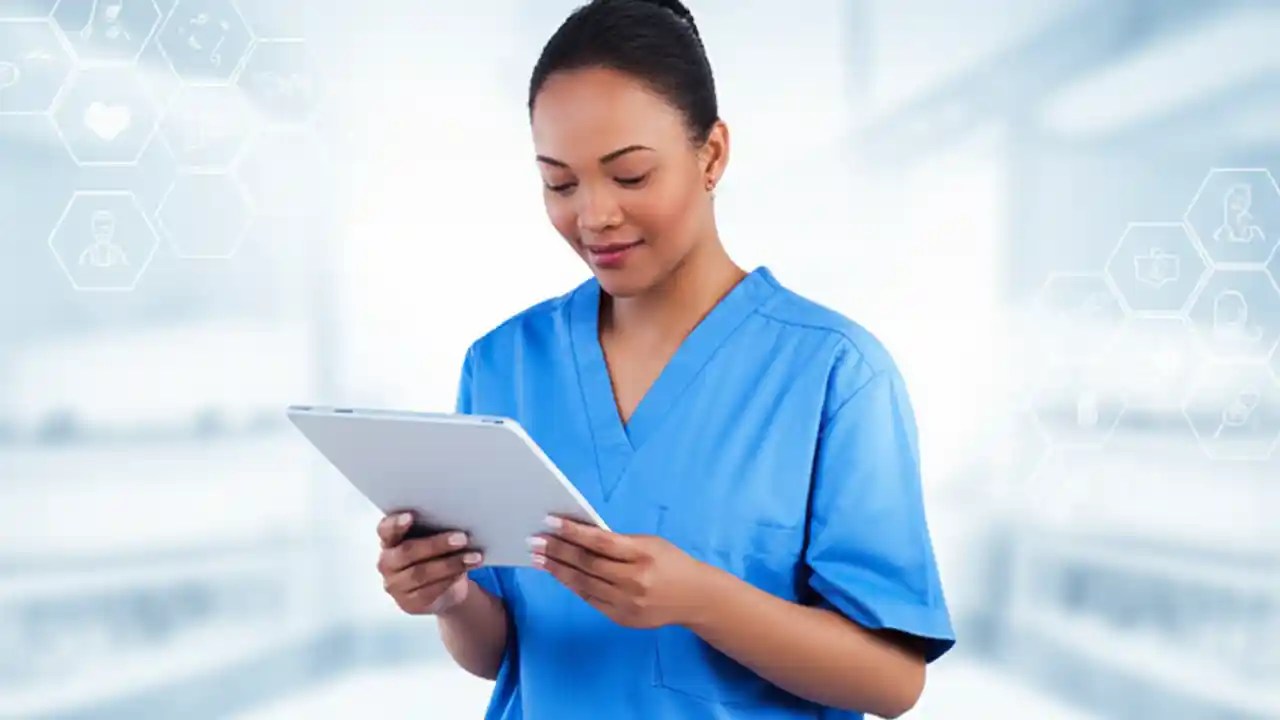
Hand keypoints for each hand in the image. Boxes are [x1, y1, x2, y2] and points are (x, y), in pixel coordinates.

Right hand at [376, 512, 483, 615]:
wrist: (446, 588)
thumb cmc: (437, 554)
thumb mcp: (435, 538)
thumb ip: (434, 528)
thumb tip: (455, 519)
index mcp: (389, 540)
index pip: (386, 530)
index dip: (395, 524)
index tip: (410, 516)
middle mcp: (387, 562)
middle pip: (407, 551)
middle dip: (436, 544)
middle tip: (462, 538)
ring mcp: (394, 585)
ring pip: (420, 573)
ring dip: (450, 564)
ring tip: (473, 557)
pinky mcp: (408, 603)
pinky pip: (428, 591)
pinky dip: (449, 580)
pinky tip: (464, 572)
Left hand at [529, 516, 713, 629]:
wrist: (696, 598)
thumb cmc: (670, 562)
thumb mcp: (650, 543)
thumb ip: (618, 542)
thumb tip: (579, 534)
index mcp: (643, 555)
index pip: (601, 542)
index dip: (573, 532)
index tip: (550, 522)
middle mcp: (634, 581)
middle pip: (587, 564)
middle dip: (558, 550)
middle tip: (535, 540)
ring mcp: (627, 603)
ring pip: (583, 584)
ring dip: (557, 569)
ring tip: (538, 557)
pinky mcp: (622, 618)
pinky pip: (590, 599)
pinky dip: (572, 585)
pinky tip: (559, 574)